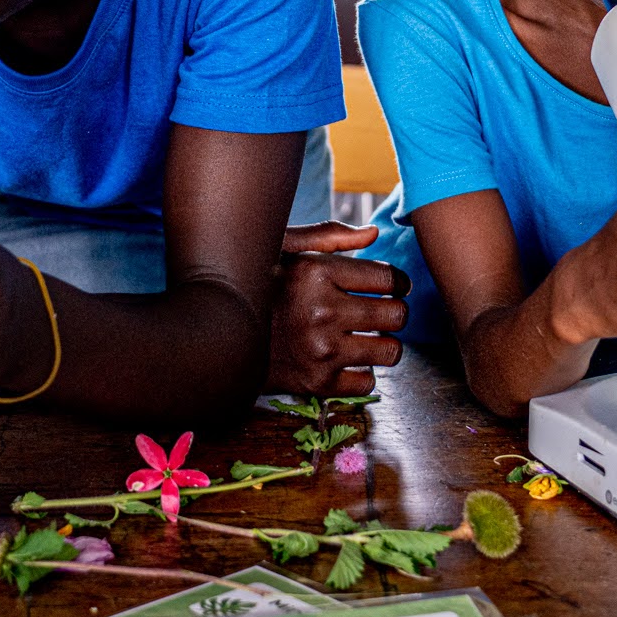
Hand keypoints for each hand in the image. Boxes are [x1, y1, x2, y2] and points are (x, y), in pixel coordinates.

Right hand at [265, 222, 408, 397]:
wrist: (218, 338)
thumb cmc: (254, 287)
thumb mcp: (282, 250)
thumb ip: (329, 237)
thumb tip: (374, 233)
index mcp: (315, 272)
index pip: (388, 278)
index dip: (397, 282)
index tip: (393, 287)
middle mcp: (321, 310)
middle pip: (396, 314)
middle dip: (393, 313)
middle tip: (381, 314)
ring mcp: (320, 350)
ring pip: (390, 351)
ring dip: (383, 345)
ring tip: (368, 338)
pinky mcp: (317, 383)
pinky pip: (367, 383)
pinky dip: (359, 374)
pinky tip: (344, 361)